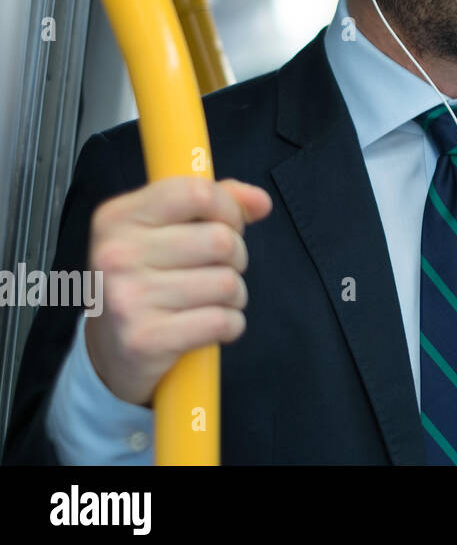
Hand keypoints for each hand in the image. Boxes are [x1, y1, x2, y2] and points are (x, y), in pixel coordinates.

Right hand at [83, 177, 271, 405]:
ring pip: (227, 283)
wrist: (109, 351)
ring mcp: (128, 298)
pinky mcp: (145, 339)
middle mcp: (117, 254)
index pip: (198, 193)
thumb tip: (260, 202)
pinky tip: (207, 326)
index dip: (230, 209)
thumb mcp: (166, 230)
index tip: (231, 224)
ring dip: (233, 295)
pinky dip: (230, 325)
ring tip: (209, 300)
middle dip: (236, 257)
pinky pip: (222, 321)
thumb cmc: (146, 281)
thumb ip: (214, 204)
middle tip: (216, 270)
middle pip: (221, 240)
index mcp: (118, 217)